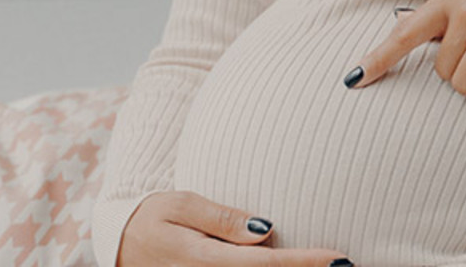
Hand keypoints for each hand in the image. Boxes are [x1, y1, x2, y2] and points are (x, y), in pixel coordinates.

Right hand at [117, 190, 352, 266]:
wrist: (119, 243)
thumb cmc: (151, 217)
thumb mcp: (181, 205)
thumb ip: (221, 218)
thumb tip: (264, 228)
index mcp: (204, 259)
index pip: (265, 264)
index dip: (304, 263)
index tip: (338, 260)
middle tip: (346, 264)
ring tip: (328, 266)